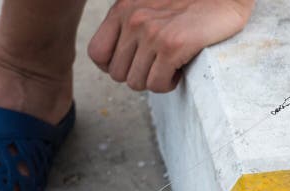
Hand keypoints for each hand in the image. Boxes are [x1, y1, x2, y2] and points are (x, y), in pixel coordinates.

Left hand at [88, 0, 253, 91]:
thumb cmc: (192, 2)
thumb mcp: (150, 3)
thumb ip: (132, 22)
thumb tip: (121, 60)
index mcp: (123, 9)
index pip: (97, 54)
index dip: (114, 66)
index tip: (136, 63)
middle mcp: (133, 20)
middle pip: (118, 74)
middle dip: (139, 76)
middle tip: (159, 65)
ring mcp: (151, 33)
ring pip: (137, 83)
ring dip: (156, 81)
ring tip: (171, 65)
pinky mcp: (172, 45)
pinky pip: (157, 84)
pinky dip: (169, 83)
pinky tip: (181, 68)